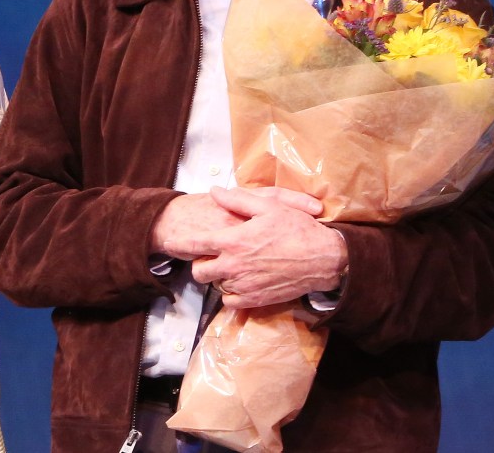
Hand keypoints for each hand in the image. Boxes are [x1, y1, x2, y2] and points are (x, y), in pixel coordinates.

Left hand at [189, 187, 347, 308]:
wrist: (324, 258)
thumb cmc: (297, 228)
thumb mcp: (268, 206)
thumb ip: (237, 199)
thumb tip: (215, 191)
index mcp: (234, 241)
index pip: (195, 244)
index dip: (178, 244)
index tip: (168, 243)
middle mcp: (235, 266)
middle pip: (199, 272)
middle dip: (200, 264)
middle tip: (210, 256)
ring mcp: (245, 285)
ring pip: (216, 286)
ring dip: (219, 277)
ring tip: (232, 266)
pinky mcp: (257, 300)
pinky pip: (231, 302)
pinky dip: (232, 293)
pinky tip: (241, 281)